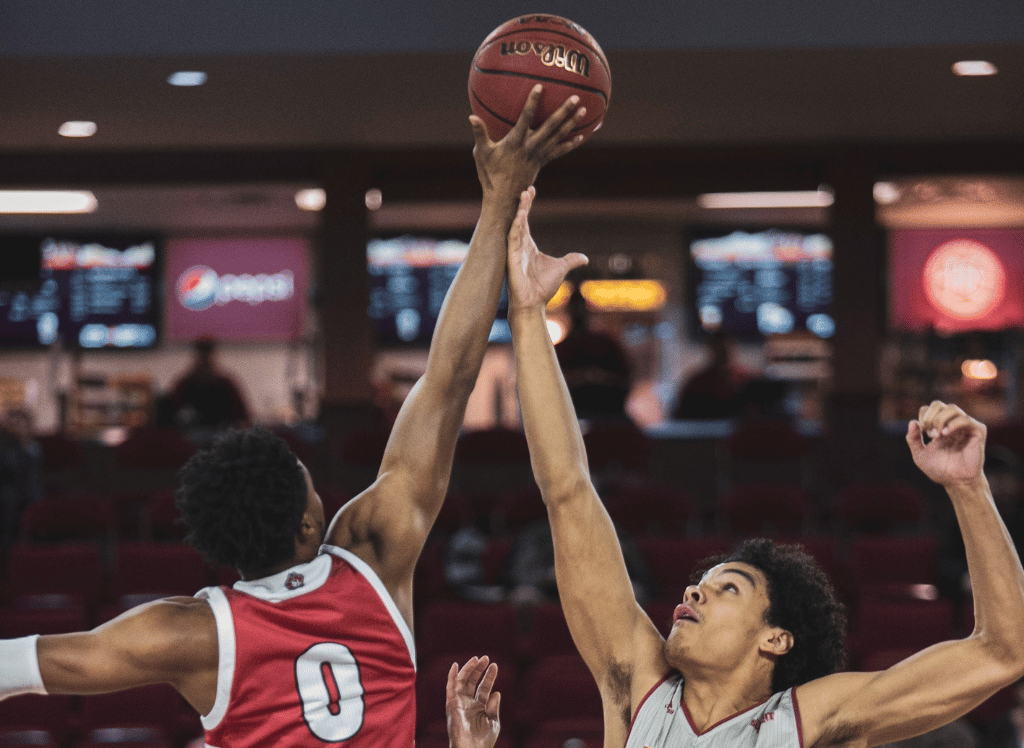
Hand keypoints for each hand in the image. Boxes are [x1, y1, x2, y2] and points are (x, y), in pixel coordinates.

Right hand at [446, 656, 500, 747]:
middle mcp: (468, 704)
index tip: (494, 665)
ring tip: (477, 659)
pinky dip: (451, 677)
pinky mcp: (452, 705)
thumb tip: (496, 692)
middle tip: (486, 658)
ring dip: (468, 669)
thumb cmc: (483, 741)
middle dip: (478, 669)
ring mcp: (459, 704)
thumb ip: (494, 707)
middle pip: (472, 682)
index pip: (484, 687)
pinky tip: (455, 666)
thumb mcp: (493, 722)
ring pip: (462, 682)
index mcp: (479, 707)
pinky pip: (450, 689)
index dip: (489, 676)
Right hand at [470, 85, 586, 197]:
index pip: (525, 118)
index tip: (540, 87)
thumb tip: (471, 116)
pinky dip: (570, 144)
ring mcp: (539, 155)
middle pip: (550, 126)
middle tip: (576, 98)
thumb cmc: (490, 173)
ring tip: (584, 111)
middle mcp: (530, 147)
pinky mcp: (542, 162)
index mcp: (515, 142)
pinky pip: (559, 151)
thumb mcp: (481, 153)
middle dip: (564, 111)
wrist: (504, 197)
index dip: (532, 102)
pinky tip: (581, 137)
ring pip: (559, 137)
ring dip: (572, 124)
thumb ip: (480, 133)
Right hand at [507, 187, 588, 311]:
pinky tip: (519, 216)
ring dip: (519, 212)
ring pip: (515, 227)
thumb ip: (571, 260)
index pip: (526, 221)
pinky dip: (515, 228)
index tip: (530, 190)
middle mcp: (519, 246)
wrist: (533, 304)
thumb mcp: (561, 268)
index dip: (528, 206)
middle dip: (523, 204)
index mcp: (528, 246)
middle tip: (526, 189)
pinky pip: (512, 240)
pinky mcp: (511, 260)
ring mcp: (514, 252)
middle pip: (520, 220)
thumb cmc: (543, 287)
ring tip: (523, 196)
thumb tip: (584, 258)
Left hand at [906, 401, 986, 487]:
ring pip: (952, 408)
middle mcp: (952, 424)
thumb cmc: (940, 470)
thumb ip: (913, 439)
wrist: (956, 482)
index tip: (924, 433)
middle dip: (930, 417)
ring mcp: (965, 426)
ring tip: (938, 435)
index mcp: (939, 427)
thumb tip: (912, 422)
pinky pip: (966, 419)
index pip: (930, 408)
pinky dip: (954, 424)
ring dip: (940, 419)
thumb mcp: (919, 454)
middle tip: (930, 433)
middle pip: (939, 404)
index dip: (924, 416)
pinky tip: (947, 434)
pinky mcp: (977, 431)